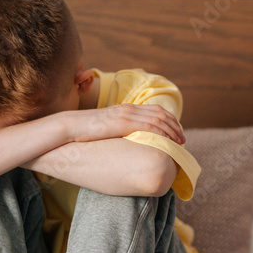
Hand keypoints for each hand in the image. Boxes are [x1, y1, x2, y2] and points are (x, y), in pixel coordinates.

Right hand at [62, 104, 185, 144]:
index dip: (169, 120)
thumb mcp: (107, 129)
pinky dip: (161, 133)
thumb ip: (120, 131)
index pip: (155, 110)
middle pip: (161, 114)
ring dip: (172, 131)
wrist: (70, 126)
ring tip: (180, 143)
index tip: (177, 132)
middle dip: (175, 126)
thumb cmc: (85, 131)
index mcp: (126, 109)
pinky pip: (148, 126)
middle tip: (182, 139)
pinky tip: (168, 142)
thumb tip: (129, 143)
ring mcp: (126, 115)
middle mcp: (129, 109)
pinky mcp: (122, 123)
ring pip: (158, 120)